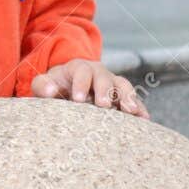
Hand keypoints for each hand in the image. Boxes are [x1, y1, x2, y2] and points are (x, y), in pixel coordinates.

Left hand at [29, 60, 149, 118]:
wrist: (68, 86)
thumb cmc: (56, 86)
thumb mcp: (45, 84)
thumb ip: (43, 86)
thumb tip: (51, 91)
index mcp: (79, 68)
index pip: (82, 71)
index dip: (81, 84)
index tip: (78, 99)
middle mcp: (99, 73)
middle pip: (105, 77)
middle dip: (105, 90)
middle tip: (103, 105)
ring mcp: (112, 84)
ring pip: (123, 85)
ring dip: (127, 97)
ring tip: (130, 110)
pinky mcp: (122, 97)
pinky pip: (134, 100)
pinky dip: (140, 108)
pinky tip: (144, 120)